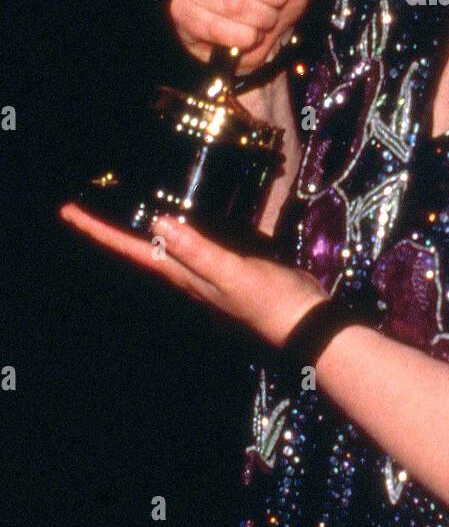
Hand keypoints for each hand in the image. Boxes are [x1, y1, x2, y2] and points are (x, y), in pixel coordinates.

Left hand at [58, 203, 328, 347]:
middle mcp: (185, 276)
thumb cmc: (267, 300)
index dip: (98, 231)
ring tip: (117, 208)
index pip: (130, 250)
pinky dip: (173, 230)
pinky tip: (178, 219)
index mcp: (181, 276)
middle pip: (137, 249)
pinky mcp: (226, 267)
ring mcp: (205, 274)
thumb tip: (156, 222)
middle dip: (108, 230)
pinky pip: (189, 245)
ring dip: (135, 230)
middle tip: (82, 206)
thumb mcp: (230, 272)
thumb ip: (195, 249)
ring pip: (160, 248)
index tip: (68, 211)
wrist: (303, 321)